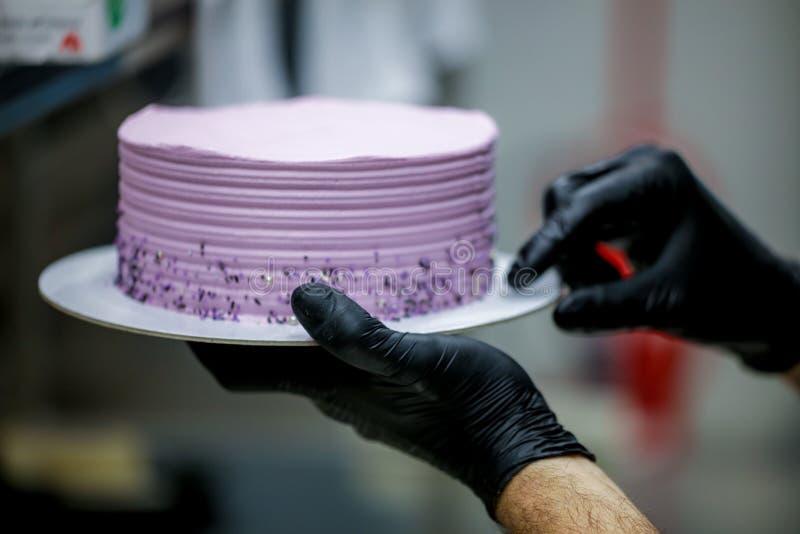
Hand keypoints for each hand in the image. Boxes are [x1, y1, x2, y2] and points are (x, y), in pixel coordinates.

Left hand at [190, 283, 591, 515]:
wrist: (515, 446)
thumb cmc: (478, 409)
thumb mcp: (426, 362)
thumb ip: (363, 337)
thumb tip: (301, 298)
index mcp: (332, 386)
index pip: (242, 372)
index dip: (203, 343)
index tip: (175, 304)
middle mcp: (335, 393)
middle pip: (262, 361)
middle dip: (238, 323)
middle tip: (226, 272)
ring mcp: (359, 394)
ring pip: (297, 357)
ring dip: (278, 323)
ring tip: (277, 273)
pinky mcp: (385, 389)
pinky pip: (332, 356)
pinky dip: (317, 329)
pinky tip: (340, 299)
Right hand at [508, 145, 799, 371]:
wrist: (760, 304)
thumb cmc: (729, 296)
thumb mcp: (666, 304)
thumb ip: (608, 308)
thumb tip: (559, 314)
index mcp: (655, 179)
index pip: (580, 206)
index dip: (547, 244)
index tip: (523, 277)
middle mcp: (638, 171)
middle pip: (564, 201)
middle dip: (565, 251)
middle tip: (585, 292)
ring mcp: (629, 187)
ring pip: (566, 217)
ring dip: (575, 259)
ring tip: (611, 289)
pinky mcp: (622, 209)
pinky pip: (579, 230)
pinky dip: (583, 260)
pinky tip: (611, 281)